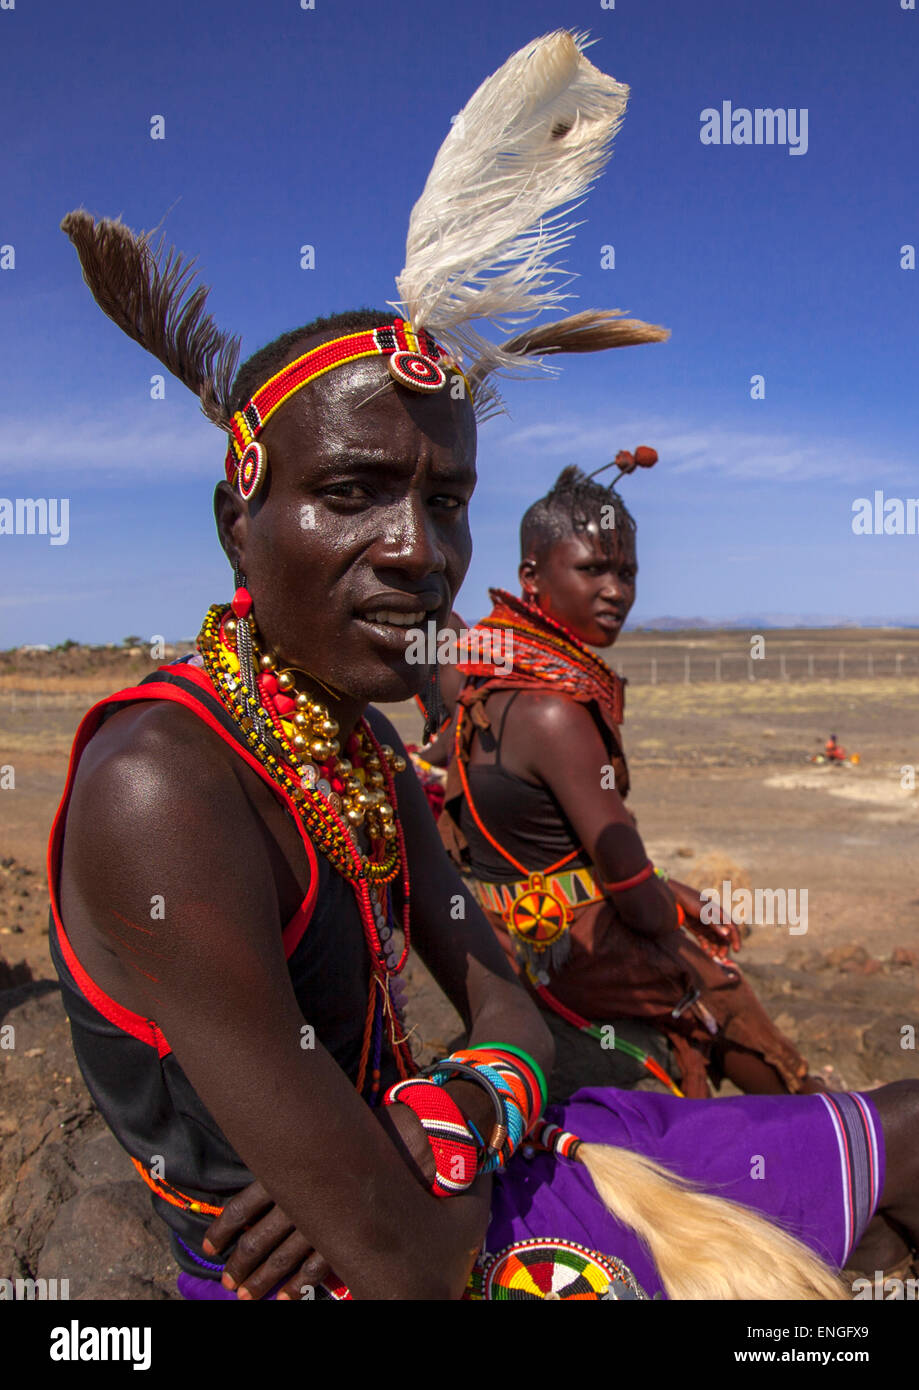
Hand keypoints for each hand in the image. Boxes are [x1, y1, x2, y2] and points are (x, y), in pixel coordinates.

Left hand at [200, 1102, 437, 1299]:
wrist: (396, 1143)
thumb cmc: (350, 1137)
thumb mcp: (311, 1142)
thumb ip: (288, 1161)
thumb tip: (261, 1173)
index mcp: (283, 1174)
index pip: (242, 1207)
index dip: (222, 1230)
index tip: (208, 1249)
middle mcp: (296, 1199)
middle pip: (257, 1239)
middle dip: (240, 1264)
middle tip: (227, 1283)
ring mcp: (319, 1221)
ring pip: (282, 1257)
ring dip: (262, 1280)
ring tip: (246, 1296)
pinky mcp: (342, 1236)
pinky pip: (315, 1267)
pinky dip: (298, 1285)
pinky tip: (285, 1297)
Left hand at [668, 878, 741, 953]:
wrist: (673, 897)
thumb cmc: (690, 901)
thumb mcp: (703, 912)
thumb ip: (715, 924)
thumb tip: (727, 934)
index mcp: (719, 914)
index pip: (732, 928)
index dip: (735, 939)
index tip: (736, 950)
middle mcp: (714, 920)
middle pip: (723, 936)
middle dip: (723, 947)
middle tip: (720, 957)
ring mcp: (705, 925)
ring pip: (714, 939)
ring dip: (714, 948)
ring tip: (711, 955)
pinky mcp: (696, 928)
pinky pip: (704, 939)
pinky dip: (705, 945)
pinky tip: (704, 950)